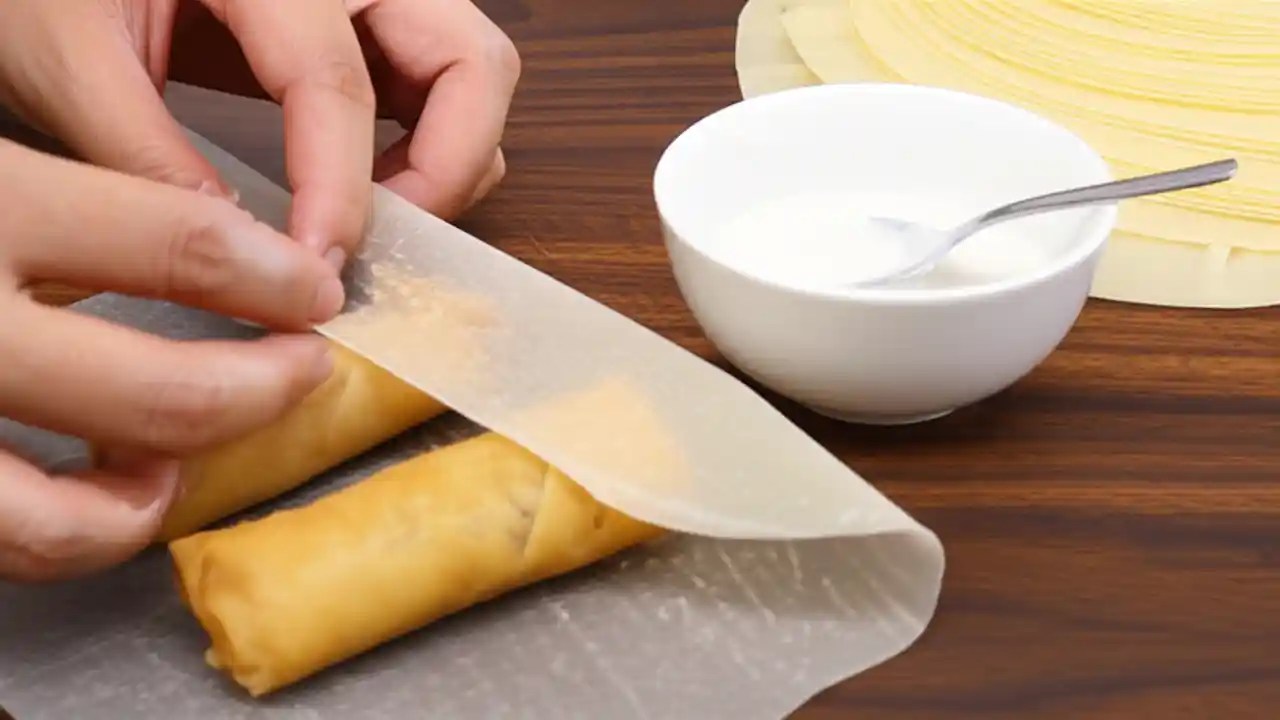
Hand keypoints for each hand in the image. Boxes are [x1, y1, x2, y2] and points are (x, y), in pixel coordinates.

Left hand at [0, 0, 519, 263]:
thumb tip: (239, 254)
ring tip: (369, 220)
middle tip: (381, 242)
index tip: (317, 273)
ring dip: (447, 160)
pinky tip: (362, 189)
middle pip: (472, 62)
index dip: (339, 192)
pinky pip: (438, 86)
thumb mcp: (68, 56)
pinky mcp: (367, 22)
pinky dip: (428, 148)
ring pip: (473, 75)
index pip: (337, 83)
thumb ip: (147, 155)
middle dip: (448, 166)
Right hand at [0, 140, 342, 582]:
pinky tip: (105, 485)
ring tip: (182, 455)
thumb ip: (95, 190)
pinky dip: (77, 532)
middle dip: (264, 396)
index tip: (317, 296)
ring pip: (73, 516)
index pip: (184, 247)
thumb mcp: (3, 163)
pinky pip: (14, 538)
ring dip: (158, 496)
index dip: (280, 283)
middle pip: (164, 398)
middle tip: (303, 372)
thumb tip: (237, 247)